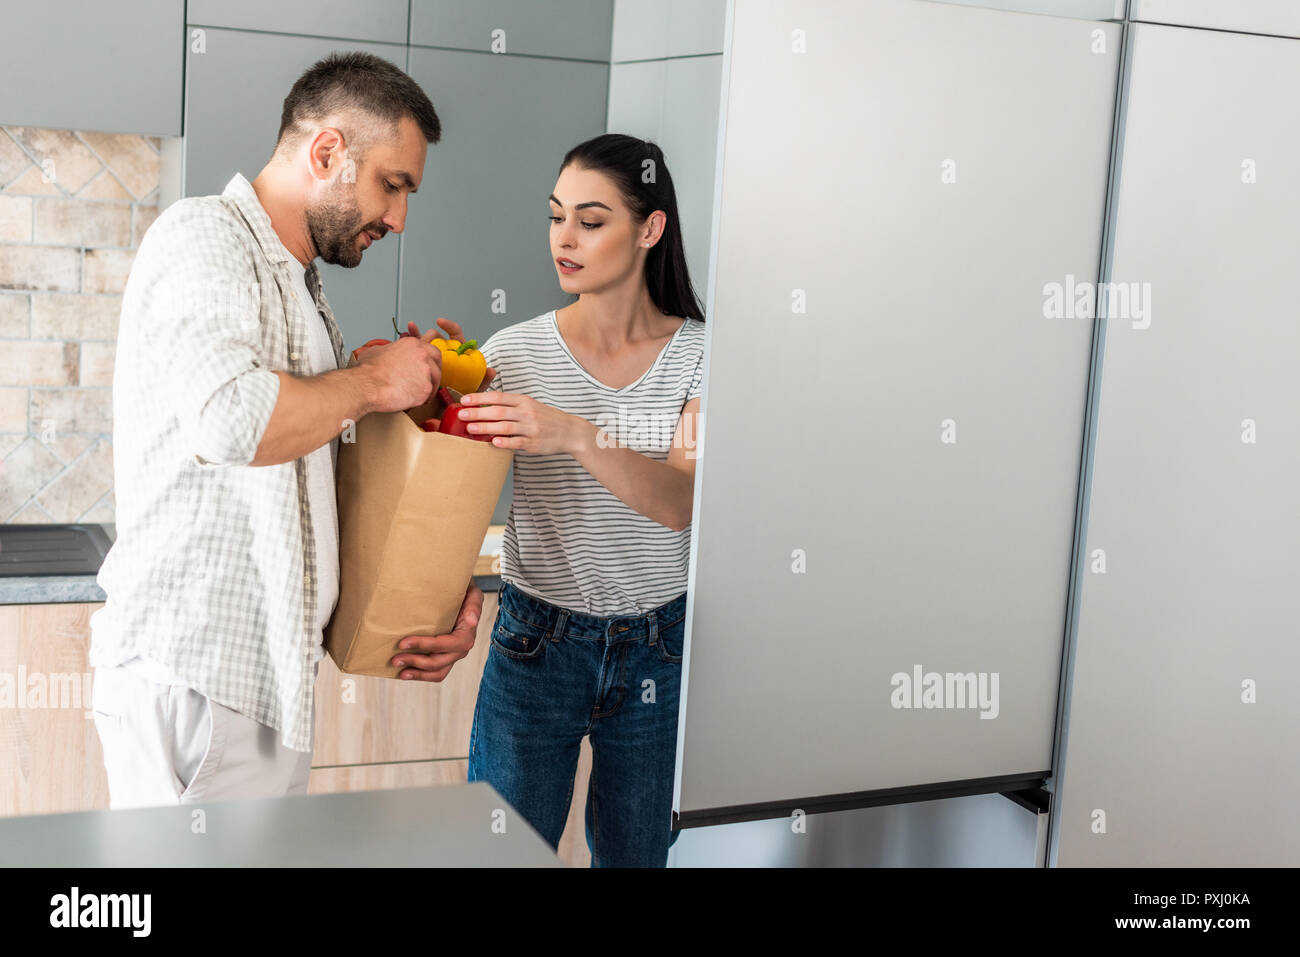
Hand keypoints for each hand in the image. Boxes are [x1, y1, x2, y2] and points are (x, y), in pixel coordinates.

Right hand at [355, 332, 440, 411]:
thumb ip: (388, 349)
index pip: (428, 349)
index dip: (427, 359)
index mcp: (412, 344)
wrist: (367, 385)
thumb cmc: (369, 371)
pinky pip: (429, 395)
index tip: (424, 366)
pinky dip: (422, 399)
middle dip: (434, 371)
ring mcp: (426, 371)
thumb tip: (386, 353)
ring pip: (435, 379)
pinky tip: (412, 401)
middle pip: (437, 361)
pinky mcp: (426, 388)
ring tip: (416, 393)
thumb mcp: (377, 350)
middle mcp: (422, 354)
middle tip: (428, 379)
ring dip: (428, 387)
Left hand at [390, 581, 483, 680]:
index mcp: (466, 635)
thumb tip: (471, 621)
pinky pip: (435, 672)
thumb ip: (474, 605)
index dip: (423, 646)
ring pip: (437, 673)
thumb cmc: (463, 593)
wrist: (462, 596)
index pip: (444, 645)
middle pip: (437, 662)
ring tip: (399, 671)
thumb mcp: (472, 593)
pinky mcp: (445, 658)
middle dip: (415, 661)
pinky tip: (406, 673)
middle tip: (395, 659)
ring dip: (417, 673)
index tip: (403, 643)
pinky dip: (421, 675)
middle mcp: (461, 649)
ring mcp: (453, 656)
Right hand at [404, 319, 497, 390]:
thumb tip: (491, 371)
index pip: (455, 335)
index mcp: (458, 355)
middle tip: (426, 338)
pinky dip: (410, 345)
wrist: (445, 410)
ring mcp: (432, 360)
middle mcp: (445, 355)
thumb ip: (483, 380)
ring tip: (411, 329)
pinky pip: (416, 354)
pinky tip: (403, 337)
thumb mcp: (475, 390)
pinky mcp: (422, 366)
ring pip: (424, 344)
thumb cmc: (462, 398)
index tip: (440, 322)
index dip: (449, 327)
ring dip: (417, 334)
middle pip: (438, 338)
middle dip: (431, 334)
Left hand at [457, 391, 584, 454]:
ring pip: (505, 427)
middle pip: (498, 411)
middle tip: (461, 414)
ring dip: (486, 427)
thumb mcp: (529, 405)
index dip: (480, 398)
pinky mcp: (533, 443)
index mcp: (523, 401)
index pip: (498, 397)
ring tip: (470, 428)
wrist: (569, 431)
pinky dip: (505, 442)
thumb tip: (484, 404)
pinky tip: (493, 442)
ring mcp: (530, 428)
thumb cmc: (545, 418)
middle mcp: (526, 413)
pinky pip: (517, 442)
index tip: (464, 400)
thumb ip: (510, 405)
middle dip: (478, 412)